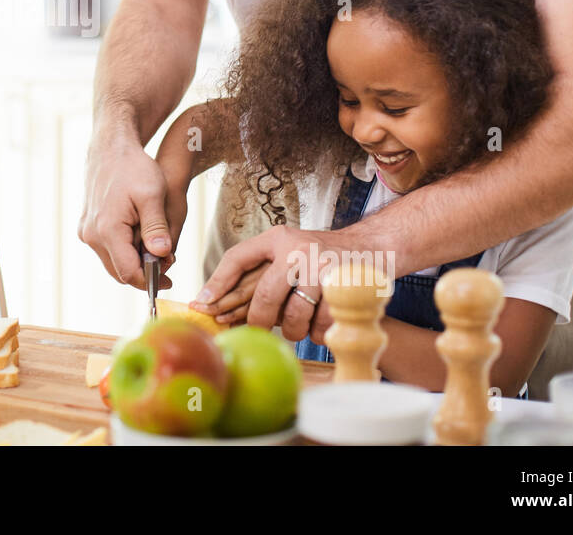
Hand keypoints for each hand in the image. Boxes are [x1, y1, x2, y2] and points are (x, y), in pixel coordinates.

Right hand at [79, 127, 178, 289]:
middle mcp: (91, 235)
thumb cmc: (134, 168)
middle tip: (168, 264)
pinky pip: (107, 248)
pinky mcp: (87, 226)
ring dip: (134, 261)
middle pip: (119, 271)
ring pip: (113, 261)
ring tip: (157, 247)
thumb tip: (162, 256)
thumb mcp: (152, 195)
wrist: (111, 148)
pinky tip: (142, 237)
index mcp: (107, 230)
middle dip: (144, 273)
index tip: (169, 280)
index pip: (128, 272)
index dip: (150, 281)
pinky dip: (125, 250)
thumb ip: (156, 227)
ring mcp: (87, 231)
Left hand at [191, 225, 340, 339]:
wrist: (371, 247)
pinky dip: (318, 332)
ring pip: (294, 315)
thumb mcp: (289, 253)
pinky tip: (320, 324)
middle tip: (257, 330)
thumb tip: (219, 305)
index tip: (202, 301)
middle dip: (257, 320)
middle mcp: (297, 249)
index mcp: (278, 239)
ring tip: (298, 325)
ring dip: (293, 329)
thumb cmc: (320, 258)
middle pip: (265, 295)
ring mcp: (322, 267)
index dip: (217, 281)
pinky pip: (321, 324)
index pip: (238, 257)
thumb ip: (261, 274)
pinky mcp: (343, 286)